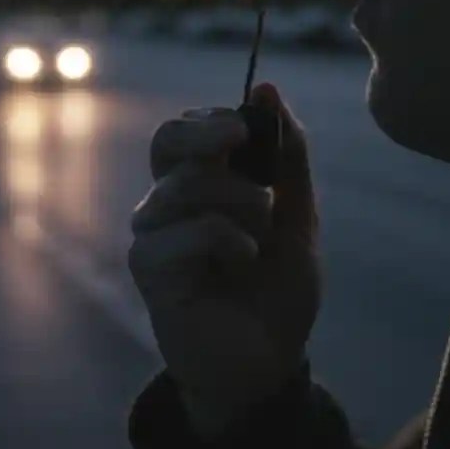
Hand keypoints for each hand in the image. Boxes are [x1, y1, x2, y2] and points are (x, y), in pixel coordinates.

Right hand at [129, 83, 320, 436]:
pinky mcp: (150, 273)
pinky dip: (221, 238)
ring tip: (261, 235)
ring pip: (182, 186)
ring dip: (237, 202)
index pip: (186, 127)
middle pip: (166, 140)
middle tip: (241, 142)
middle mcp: (169, 204)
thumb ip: (288, 157)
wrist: (269, 359)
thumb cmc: (277, 288)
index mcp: (200, 183)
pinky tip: (243, 260)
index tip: (251, 129)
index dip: (216, 118)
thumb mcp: (299, 216)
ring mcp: (154, 237)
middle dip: (206, 133)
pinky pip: (178, 234)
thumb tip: (267, 88)